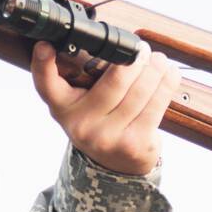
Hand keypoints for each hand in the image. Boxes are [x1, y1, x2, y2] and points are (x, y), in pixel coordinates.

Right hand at [31, 40, 180, 175]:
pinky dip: (166, 85)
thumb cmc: (101, 123)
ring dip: (155, 70)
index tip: (45, 46)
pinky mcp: (133, 144)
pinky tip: (169, 75)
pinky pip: (155, 106)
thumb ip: (85, 78)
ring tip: (159, 60)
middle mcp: (80, 123)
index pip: (46, 85)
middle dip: (135, 59)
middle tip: (143, 49)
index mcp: (63, 107)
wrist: (115, 166)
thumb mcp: (82, 104)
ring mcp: (106, 136)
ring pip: (140, 92)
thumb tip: (116, 46)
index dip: (42, 64)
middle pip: (114, 81)